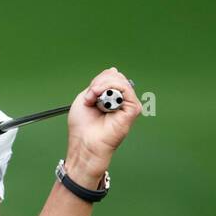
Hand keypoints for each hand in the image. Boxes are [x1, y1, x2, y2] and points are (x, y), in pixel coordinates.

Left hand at [64, 67, 140, 185]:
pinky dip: (110, 89)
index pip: (111, 76)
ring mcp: (128, 105)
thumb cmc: (83, 127)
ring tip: (93, 100)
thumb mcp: (85, 97)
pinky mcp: (133, 110)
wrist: (84, 144)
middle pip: (116, 76)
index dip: (98, 80)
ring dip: (102, 86)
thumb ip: (98, 84)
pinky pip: (125, 89)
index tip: (88, 94)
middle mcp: (121, 100)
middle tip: (90, 97)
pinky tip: (100, 101)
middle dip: (99, 82)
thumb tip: (114, 71)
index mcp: (111, 97)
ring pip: (120, 80)